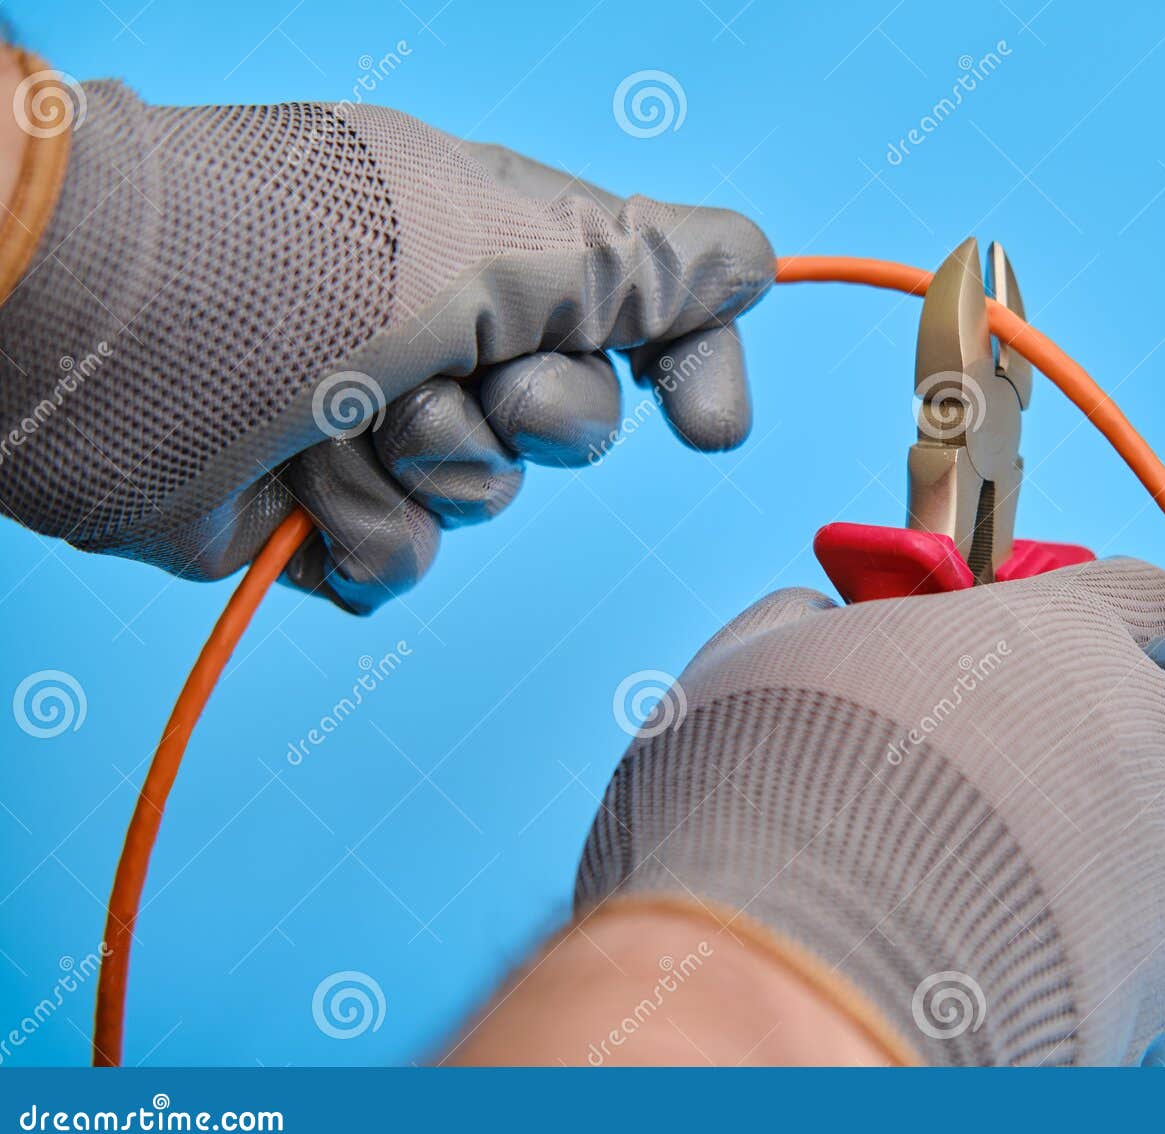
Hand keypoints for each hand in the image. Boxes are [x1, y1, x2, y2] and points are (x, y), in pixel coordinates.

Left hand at [0, 82, 771, 611]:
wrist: (102, 334)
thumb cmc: (307, 260)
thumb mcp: (509, 237)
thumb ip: (649, 263)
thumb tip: (755, 264)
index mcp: (497, 240)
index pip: (641, 310)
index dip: (689, 365)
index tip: (710, 426)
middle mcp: (442, 324)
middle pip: (575, 421)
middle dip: (530, 413)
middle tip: (463, 371)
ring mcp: (375, 415)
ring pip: (484, 496)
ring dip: (425, 465)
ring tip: (342, 411)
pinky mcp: (316, 502)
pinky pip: (403, 558)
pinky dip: (361, 529)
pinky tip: (299, 486)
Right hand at [574, 558, 1164, 1065]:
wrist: (799, 978)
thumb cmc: (765, 803)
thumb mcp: (756, 665)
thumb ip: (818, 625)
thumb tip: (824, 621)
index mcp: (1057, 636)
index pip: (1148, 600)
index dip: (1113, 630)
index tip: (1072, 662)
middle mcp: (1143, 733)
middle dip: (1133, 755)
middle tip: (1043, 796)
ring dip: (1147, 873)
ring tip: (1043, 913)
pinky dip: (1147, 996)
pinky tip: (1065, 995)